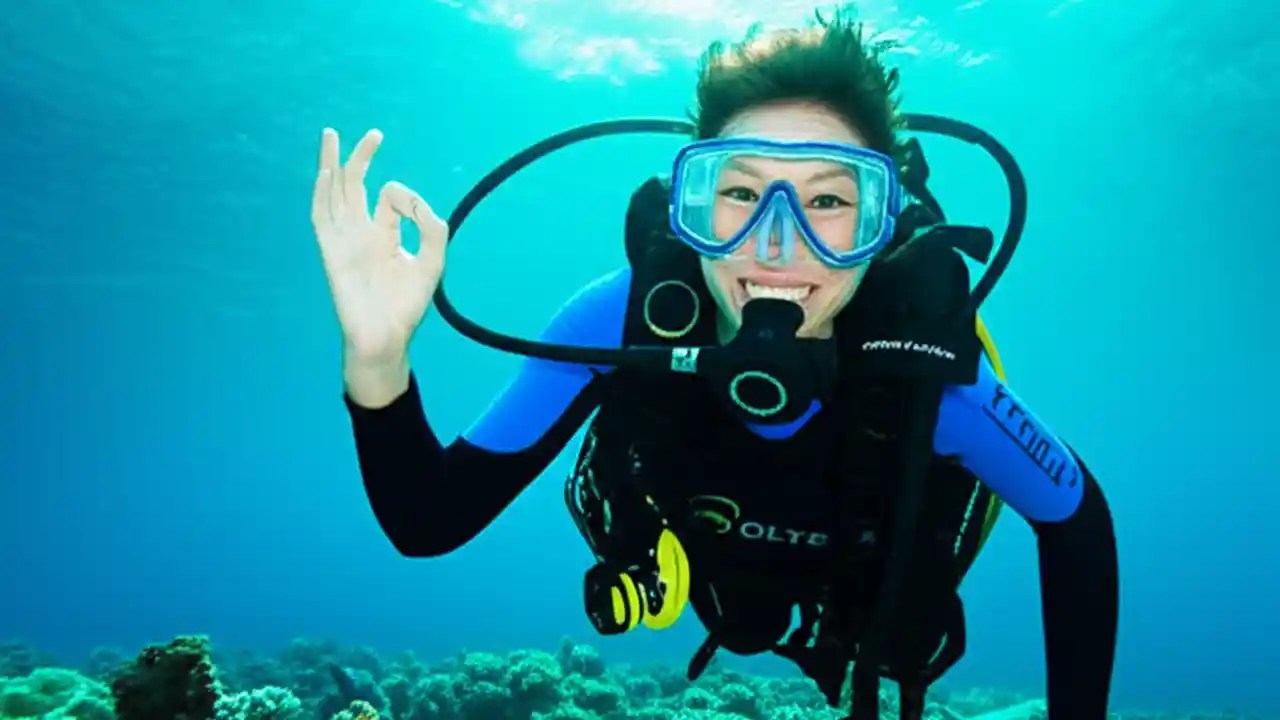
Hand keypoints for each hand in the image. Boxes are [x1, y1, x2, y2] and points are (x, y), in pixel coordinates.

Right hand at [310, 128, 446, 404]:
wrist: (385, 335)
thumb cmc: (407, 305)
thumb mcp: (431, 261)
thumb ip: (431, 227)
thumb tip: (409, 199)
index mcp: (383, 234)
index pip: (389, 199)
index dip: (405, 195)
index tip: (417, 210)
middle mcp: (361, 232)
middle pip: (355, 185)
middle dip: (361, 158)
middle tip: (374, 133)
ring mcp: (344, 239)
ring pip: (334, 193)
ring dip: (332, 164)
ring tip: (331, 134)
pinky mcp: (332, 251)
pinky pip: (322, 217)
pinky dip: (323, 193)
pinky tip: (327, 171)